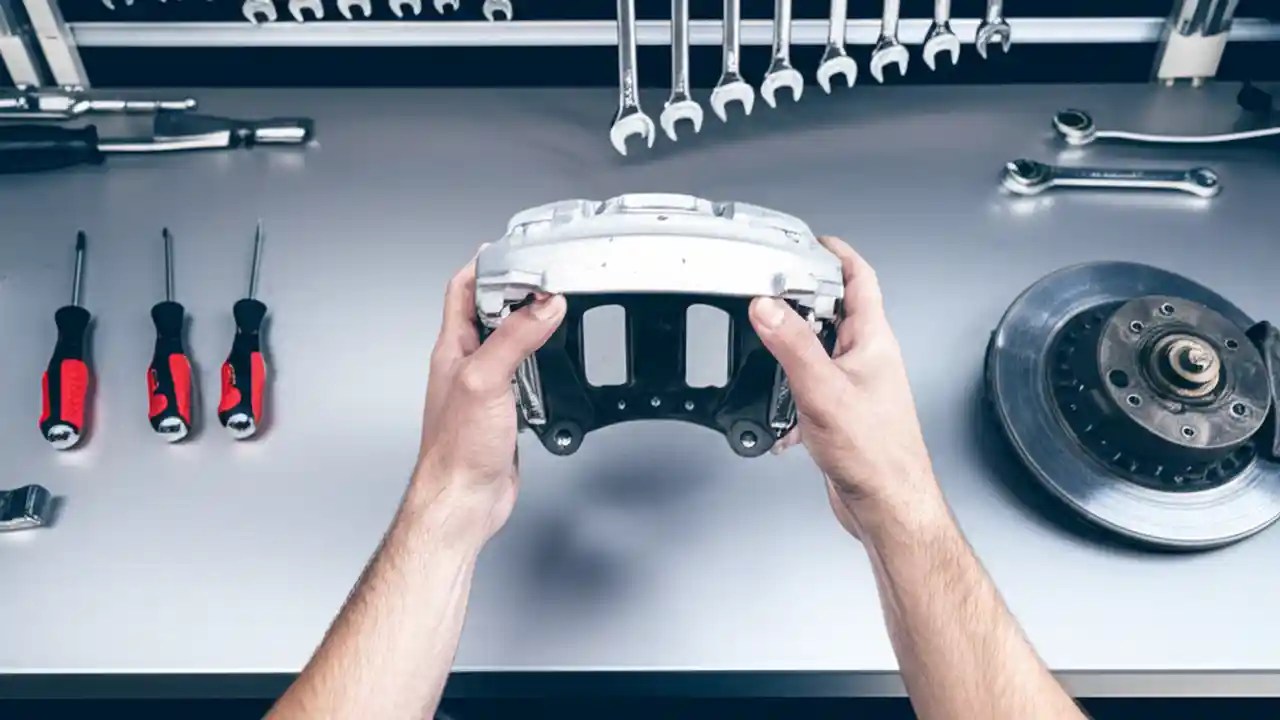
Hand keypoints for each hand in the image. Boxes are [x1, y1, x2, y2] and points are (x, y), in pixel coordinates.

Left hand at [414, 257, 565, 544]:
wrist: (463, 499)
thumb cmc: (457, 449)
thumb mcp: (486, 379)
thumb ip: (515, 338)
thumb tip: (546, 305)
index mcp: (452, 348)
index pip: (462, 290)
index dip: (483, 266)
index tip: (510, 251)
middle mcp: (466, 364)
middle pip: (489, 313)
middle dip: (516, 294)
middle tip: (545, 282)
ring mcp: (484, 388)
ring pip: (509, 344)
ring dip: (531, 330)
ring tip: (554, 316)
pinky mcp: (503, 411)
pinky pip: (524, 377)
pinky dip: (542, 366)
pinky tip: (554, 368)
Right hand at [748, 237, 944, 537]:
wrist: (888, 505)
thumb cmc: (877, 454)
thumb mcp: (823, 390)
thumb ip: (792, 345)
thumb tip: (767, 306)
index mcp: (873, 341)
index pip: (859, 279)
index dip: (836, 254)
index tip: (812, 241)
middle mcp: (867, 359)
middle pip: (832, 312)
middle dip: (799, 302)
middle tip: (770, 294)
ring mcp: (856, 386)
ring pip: (817, 352)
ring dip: (790, 354)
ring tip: (768, 358)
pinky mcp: (842, 412)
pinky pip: (809, 389)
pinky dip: (788, 397)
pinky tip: (779, 416)